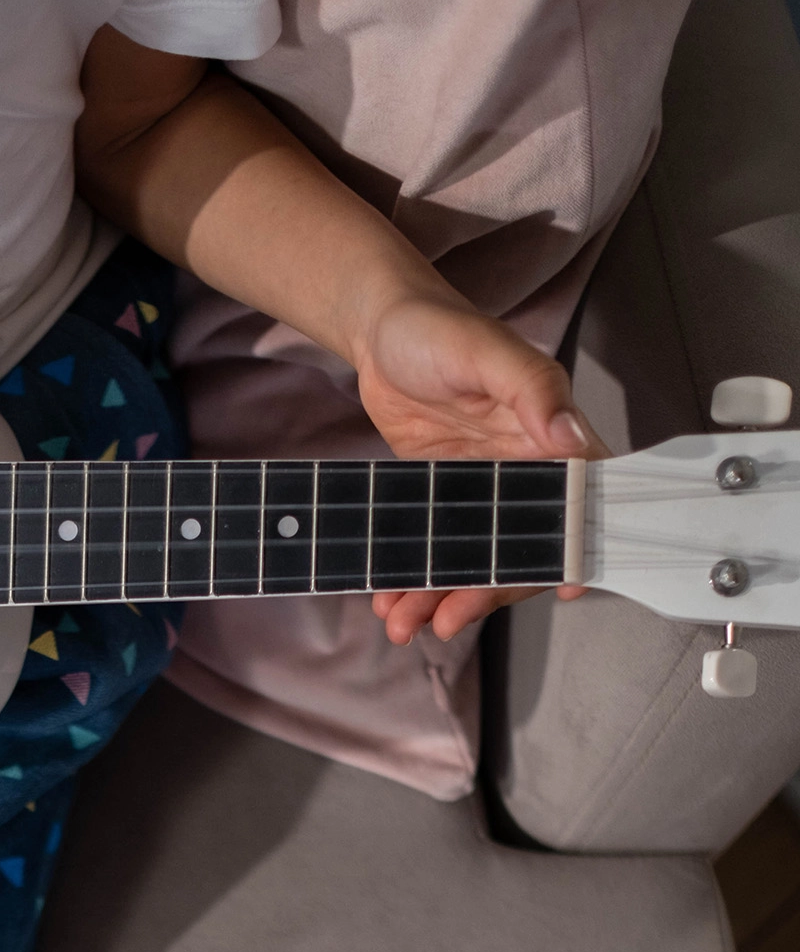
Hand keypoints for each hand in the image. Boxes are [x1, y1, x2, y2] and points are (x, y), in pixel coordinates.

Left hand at [352, 293, 607, 644]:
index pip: (573, 506)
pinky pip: (433, 547)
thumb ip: (532, 388)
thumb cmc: (437, 327)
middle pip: (515, 548)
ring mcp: (478, 490)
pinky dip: (414, 578)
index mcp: (551, 438)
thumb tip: (568, 434)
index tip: (557, 588)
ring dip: (438, 597)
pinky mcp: (438, 497)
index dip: (567, 550)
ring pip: (470, 558)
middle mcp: (521, 471)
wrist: (378, 331)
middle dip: (483, 591)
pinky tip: (389, 600)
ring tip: (403, 624)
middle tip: (447, 621)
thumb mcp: (487, 350)